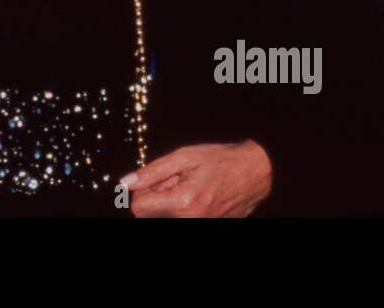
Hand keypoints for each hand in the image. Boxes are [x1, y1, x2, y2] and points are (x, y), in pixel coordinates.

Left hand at [124, 140, 271, 216]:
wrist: (256, 172)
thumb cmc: (222, 160)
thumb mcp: (184, 157)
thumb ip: (153, 171)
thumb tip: (127, 183)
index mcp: (183, 202)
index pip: (138, 207)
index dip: (142, 190)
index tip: (156, 179)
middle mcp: (191, 221)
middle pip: (149, 216)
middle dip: (155, 198)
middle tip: (174, 181)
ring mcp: (202, 226)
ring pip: (164, 219)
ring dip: (168, 205)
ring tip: (186, 187)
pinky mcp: (208, 228)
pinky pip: (181, 221)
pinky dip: (182, 211)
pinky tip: (195, 197)